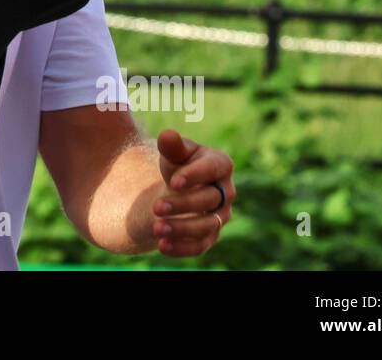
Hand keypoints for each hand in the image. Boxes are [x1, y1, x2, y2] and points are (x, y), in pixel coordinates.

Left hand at [150, 129, 234, 256]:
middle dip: (182, 204)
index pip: (213, 169)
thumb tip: (167, 135)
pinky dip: (182, 247)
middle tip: (156, 207)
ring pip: (206, 226)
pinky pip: (200, 245)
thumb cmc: (179, 163)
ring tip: (156, 228)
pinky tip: (162, 246)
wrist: (178, 187)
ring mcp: (220, 215)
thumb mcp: (174, 152)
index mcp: (220, 165)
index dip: (195, 175)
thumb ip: (172, 145)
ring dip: (182, 229)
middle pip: (209, 200)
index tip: (173, 182)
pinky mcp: (210, 235)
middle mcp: (225, 192)